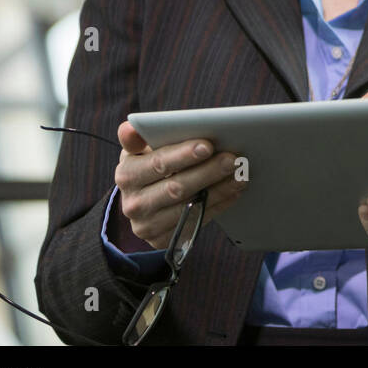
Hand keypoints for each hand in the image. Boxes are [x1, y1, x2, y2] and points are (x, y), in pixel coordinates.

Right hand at [114, 121, 246, 249]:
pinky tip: (234, 190)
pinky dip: (219, 204)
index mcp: (127, 175)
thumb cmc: (148, 165)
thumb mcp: (138, 150)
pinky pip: (197, 222)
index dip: (184, 155)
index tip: (208, 145)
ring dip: (220, 189)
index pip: (158, 163)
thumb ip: (136, 137)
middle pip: (177, 187)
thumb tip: (131, 127)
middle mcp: (133, 204)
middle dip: (208, 171)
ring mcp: (148, 226)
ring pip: (190, 206)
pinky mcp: (163, 240)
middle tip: (234, 159)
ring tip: (240, 174)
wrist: (142, 203)